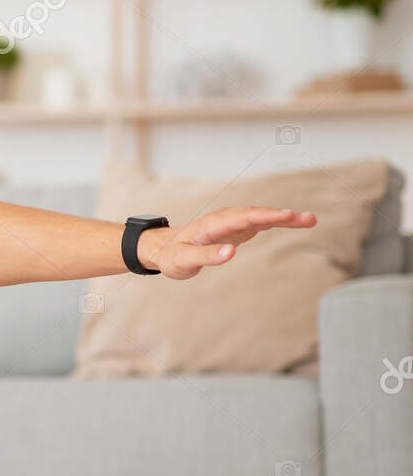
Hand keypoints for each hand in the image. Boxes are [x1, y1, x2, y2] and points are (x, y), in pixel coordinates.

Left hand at [141, 206, 316, 279]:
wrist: (164, 248)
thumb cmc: (172, 256)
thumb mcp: (183, 261)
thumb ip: (205, 257)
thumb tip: (229, 253)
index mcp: (213, 224)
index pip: (243, 217)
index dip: (265, 216)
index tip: (286, 216)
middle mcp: (225, 219)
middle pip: (257, 215)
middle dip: (282, 216)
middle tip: (307, 218)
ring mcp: (232, 223)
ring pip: (262, 217)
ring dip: (285, 218)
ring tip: (310, 220)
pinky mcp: (237, 229)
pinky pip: (260, 223)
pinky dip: (277, 222)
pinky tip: (296, 222)